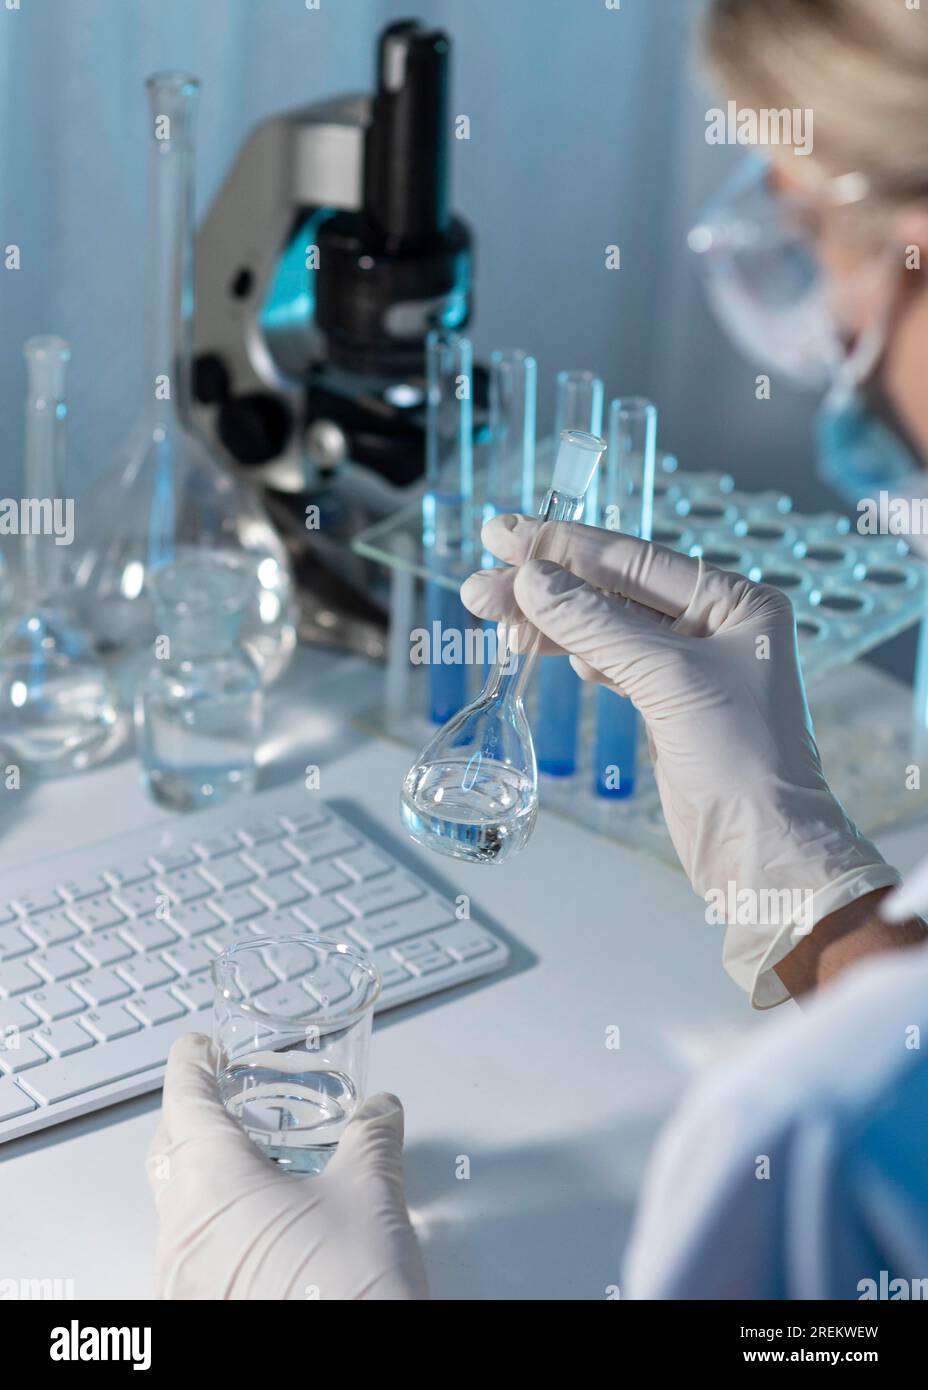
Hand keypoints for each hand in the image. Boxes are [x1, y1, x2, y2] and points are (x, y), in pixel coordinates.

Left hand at [147, 1034, 428, 1299]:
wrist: (356, 1375)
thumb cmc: (349, 1294)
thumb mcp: (372, 1194)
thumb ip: (371, 1138)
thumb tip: (380, 1112)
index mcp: (211, 1183)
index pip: (184, 1100)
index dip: (191, 1064)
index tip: (197, 1046)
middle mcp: (181, 1230)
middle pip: (169, 1151)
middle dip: (193, 1117)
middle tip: (223, 1097)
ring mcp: (182, 1281)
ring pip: (177, 1206)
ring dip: (205, 1175)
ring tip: (253, 1164)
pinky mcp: (196, 1313)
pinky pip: (191, 1252)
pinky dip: (215, 1224)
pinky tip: (259, 1230)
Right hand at [463, 515, 897, 1006]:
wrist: (761, 848)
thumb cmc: (744, 760)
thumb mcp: (668, 677)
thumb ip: (596, 623)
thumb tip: (532, 580)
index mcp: (736, 601)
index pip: (634, 560)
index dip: (565, 547)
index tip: (507, 536)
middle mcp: (716, 626)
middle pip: (612, 592)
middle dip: (544, 587)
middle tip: (480, 584)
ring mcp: (690, 667)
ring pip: (604, 628)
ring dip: (548, 622)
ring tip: (490, 613)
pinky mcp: (668, 705)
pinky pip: (611, 662)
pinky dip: (574, 653)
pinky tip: (544, 644)